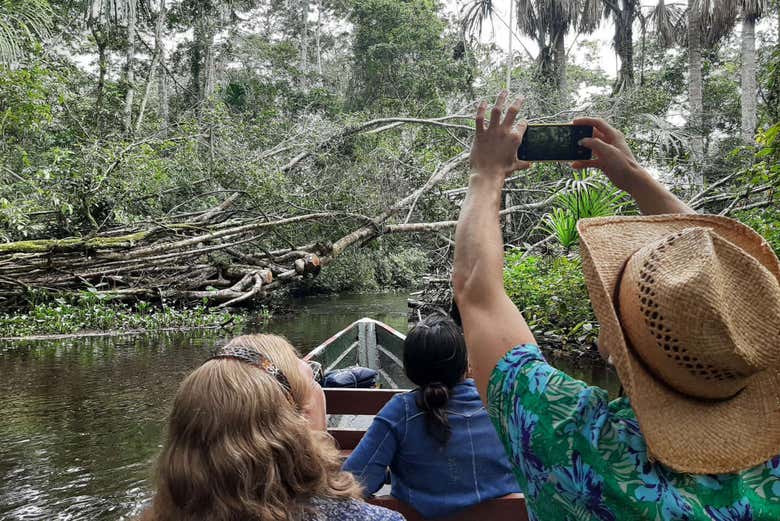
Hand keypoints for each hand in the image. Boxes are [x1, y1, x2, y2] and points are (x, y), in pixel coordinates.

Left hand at [470, 91, 530, 179]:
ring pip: (497, 110)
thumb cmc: (502, 171)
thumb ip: (524, 163)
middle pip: (513, 111)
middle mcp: (505, 132)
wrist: (487, 174)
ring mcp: (492, 131)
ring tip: (504, 91)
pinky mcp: (480, 134)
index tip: (522, 122)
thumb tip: (530, 164)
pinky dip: (481, 109)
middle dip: (518, 102)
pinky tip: (483, 101)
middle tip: (520, 97)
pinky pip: (480, 118)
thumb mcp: (515, 166)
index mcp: (516, 138)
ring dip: (500, 99)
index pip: (523, 124)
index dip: (524, 122)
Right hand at [572, 117, 693, 214]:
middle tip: (569, 137)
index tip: (573, 123)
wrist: (631, 180)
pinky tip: (575, 165)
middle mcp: (609, 142)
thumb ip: (594, 144)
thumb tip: (582, 140)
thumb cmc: (623, 163)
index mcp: (613, 135)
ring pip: (590, 147)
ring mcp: (605, 152)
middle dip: (580, 135)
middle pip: (592, 135)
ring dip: (580, 149)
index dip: (585, 121)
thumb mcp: (608, 151)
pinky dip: (582, 162)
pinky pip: (590, 160)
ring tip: (570, 150)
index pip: (597, 123)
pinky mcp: (603, 162)